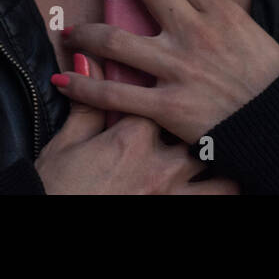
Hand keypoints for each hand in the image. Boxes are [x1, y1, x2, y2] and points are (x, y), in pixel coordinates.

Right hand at [35, 53, 238, 194]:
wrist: (50, 216)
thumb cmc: (57, 187)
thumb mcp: (66, 142)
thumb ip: (87, 103)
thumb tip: (89, 62)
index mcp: (133, 136)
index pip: (158, 95)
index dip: (159, 87)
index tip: (161, 79)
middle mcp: (160, 162)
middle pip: (196, 126)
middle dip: (200, 116)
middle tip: (202, 104)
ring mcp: (172, 191)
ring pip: (218, 167)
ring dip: (221, 155)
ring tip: (223, 144)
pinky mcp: (177, 210)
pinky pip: (216, 198)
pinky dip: (223, 187)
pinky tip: (229, 176)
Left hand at [55, 0, 278, 143]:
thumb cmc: (275, 82)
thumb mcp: (253, 34)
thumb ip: (221, 18)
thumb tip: (197, 5)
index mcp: (220, 11)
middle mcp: (195, 32)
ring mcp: (178, 68)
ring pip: (116, 39)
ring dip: (86, 31)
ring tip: (72, 30)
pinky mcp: (167, 106)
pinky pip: (114, 95)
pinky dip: (84, 87)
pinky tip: (64, 79)